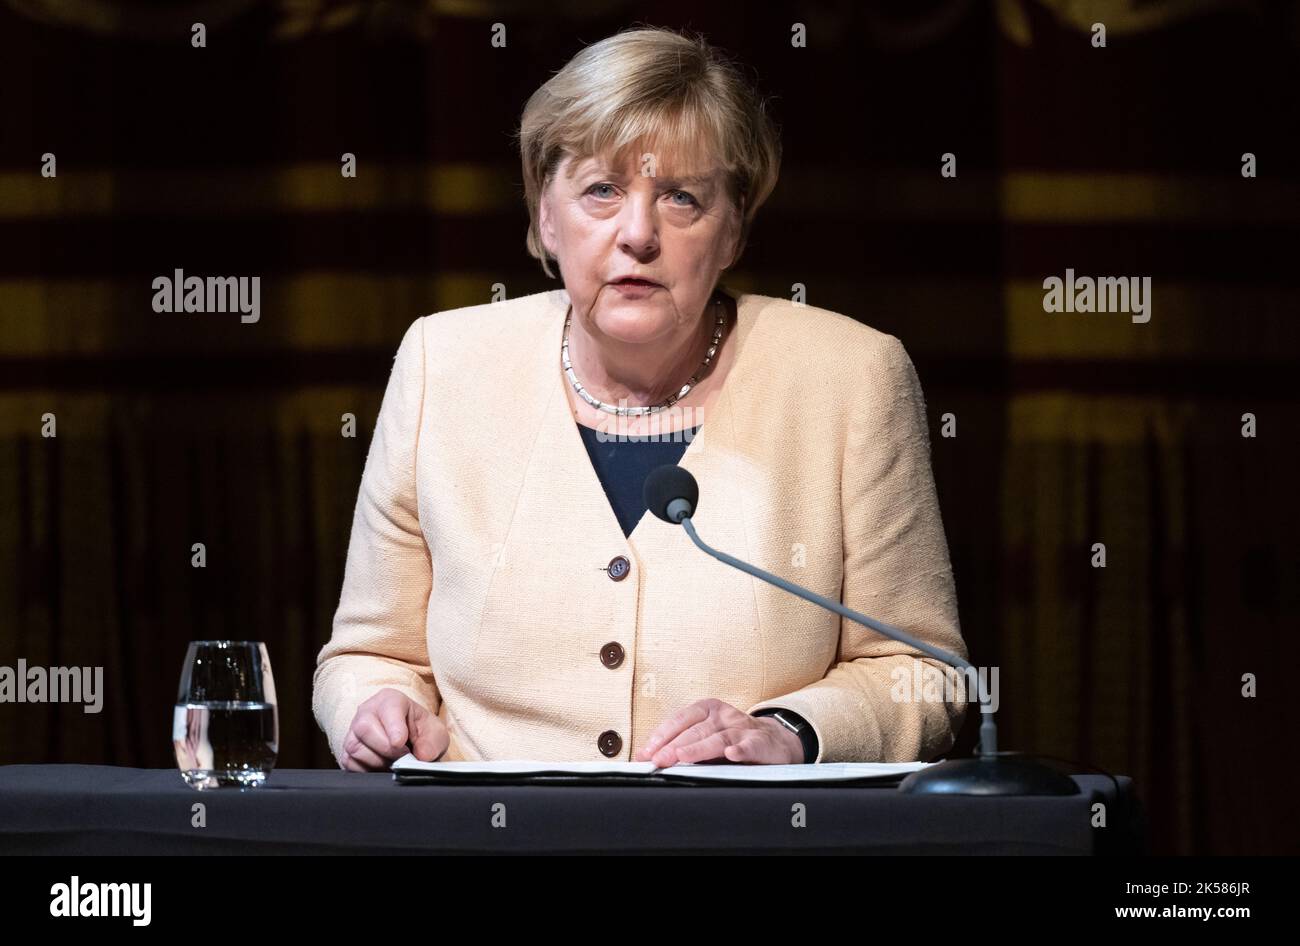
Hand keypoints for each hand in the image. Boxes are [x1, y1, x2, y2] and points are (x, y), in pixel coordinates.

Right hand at [340, 688, 448, 771]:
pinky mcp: (346, 752)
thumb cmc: (421, 733)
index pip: (388, 709)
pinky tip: (382, 768)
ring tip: (394, 763)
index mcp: (390, 700)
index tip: (401, 743)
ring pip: (355, 748)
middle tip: (403, 757)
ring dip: (378, 762)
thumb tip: (421, 756)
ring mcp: (353, 732)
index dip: (394, 728)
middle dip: (386, 749)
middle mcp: (367, 712)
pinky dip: (368, 771)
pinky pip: (350, 764)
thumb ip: (433, 742)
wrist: (410, 744)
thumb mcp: (436, 734)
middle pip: (365, 728)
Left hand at [635, 698, 803, 765]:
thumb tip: (646, 757)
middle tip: (658, 760)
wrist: (774, 742)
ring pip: (718, 738)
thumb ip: (680, 744)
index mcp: (707, 709)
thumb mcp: (706, 736)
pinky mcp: (761, 743)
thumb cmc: (733, 739)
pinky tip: (732, 755)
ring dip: (698, 748)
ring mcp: (743, 727)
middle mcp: (724, 715)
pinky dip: (741, 750)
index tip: (646, 751)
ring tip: (681, 757)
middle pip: (696, 730)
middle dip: (674, 746)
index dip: (662, 734)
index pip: (680, 719)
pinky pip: (750, 745)